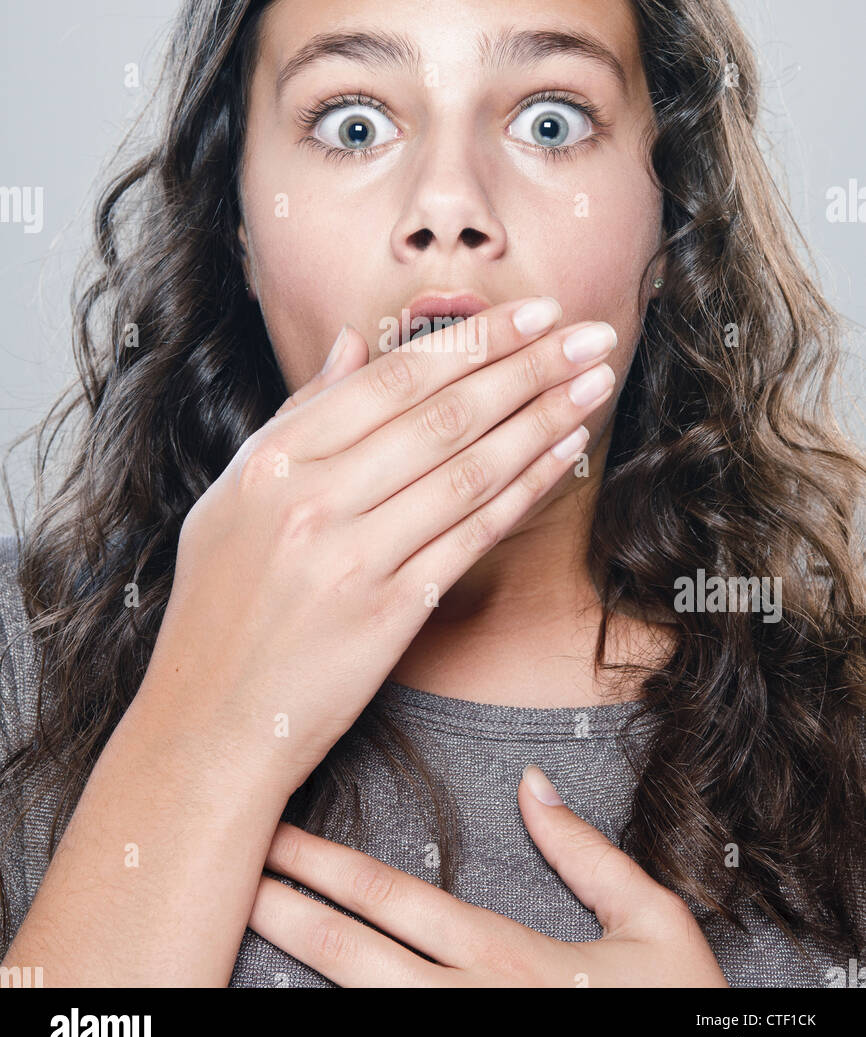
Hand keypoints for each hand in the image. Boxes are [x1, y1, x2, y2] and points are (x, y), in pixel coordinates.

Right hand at [140, 299, 618, 797]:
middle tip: (590, 333)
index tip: (531, 312)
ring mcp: (352, 560)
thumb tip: (355, 341)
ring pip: (469, 470)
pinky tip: (564, 457)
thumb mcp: (234, 496)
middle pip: (443, 416)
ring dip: (543, 420)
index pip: (393, 380)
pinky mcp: (388, 615)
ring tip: (594, 383)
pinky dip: (525, 490)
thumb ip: (298, 414)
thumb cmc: (219, 606)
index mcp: (273, 462)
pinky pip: (472, 537)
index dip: (472, 340)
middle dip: (527, 366)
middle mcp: (312, 502)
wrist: (208, 725)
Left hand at [249, 764, 728, 987]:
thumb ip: (588, 854)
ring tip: (251, 935)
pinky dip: (341, 1023)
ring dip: (302, 971)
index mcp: (509, 958)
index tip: (275, 839)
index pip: (397, 901)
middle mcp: (470, 1007)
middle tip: (232, 879)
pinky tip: (307, 1004)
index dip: (326, 868)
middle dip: (287, 913)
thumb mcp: (655, 926)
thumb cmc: (676, 1021)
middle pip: (354, 958)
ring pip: (359, 1010)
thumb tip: (533, 785)